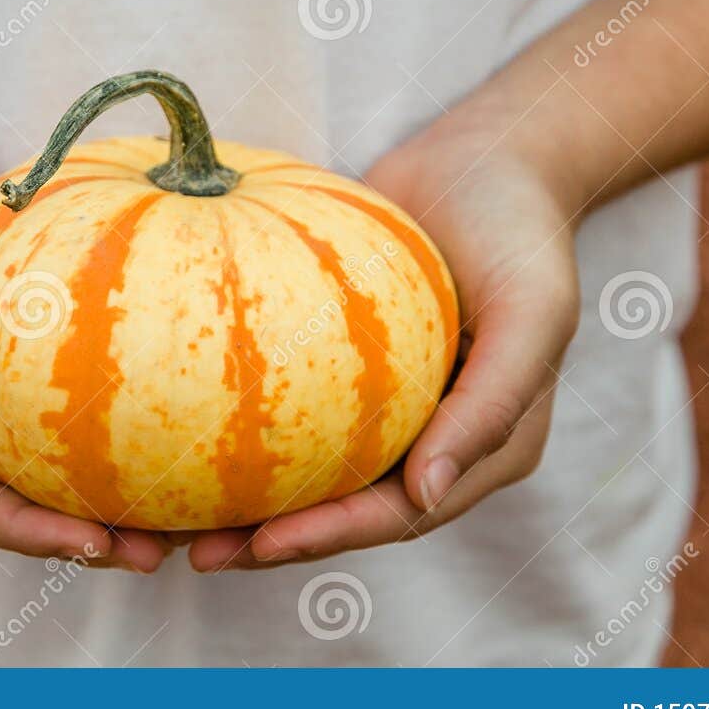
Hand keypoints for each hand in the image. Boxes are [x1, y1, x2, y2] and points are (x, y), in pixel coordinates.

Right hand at [0, 105, 170, 570]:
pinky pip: (58, 377)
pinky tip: (172, 395)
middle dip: (82, 528)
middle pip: (14, 493)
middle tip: (160, 547)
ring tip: (181, 500)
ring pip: (43, 446)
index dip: (27, 537)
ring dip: (105, 478)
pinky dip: (108, 394)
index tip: (98, 548)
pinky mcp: (3, 337)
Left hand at [190, 124, 579, 569]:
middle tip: (199, 552)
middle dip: (274, 536)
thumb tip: (426, 496)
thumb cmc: (520, 231)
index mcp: (483, 447)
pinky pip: (291, 393)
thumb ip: (493, 404)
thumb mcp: (534, 312)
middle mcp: (431, 435)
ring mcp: (387, 400)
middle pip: (345, 504)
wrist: (488, 156)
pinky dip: (243, 413)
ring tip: (174, 514)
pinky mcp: (347, 359)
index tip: (261, 547)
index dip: (331, 535)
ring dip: (249, 492)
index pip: (400, 512)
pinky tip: (179, 416)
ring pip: (311, 461)